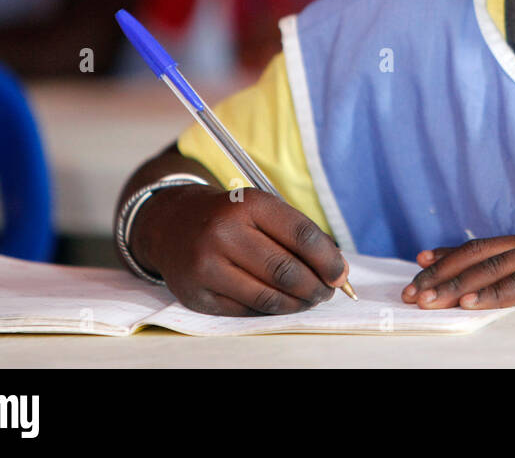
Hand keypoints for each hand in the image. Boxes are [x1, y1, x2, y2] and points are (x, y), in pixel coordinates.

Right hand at [130, 184, 350, 315]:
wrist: (173, 224)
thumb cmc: (231, 218)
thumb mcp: (262, 210)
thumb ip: (299, 235)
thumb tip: (337, 271)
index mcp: (249, 204)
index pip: (301, 235)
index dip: (328, 260)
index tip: (341, 275)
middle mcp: (224, 232)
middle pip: (285, 270)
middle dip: (315, 287)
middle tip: (327, 292)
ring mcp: (206, 265)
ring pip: (267, 296)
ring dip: (296, 303)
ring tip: (308, 300)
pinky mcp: (196, 294)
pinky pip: (245, 311)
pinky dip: (270, 310)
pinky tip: (280, 304)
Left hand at [401, 212, 514, 308]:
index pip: (486, 245)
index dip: (451, 253)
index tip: (421, 260)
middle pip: (478, 256)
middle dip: (441, 274)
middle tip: (410, 290)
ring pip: (491, 269)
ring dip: (455, 286)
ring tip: (426, 300)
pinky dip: (493, 293)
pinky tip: (471, 303)